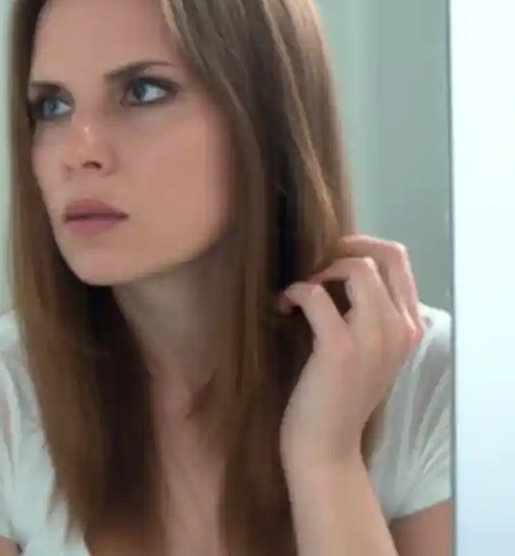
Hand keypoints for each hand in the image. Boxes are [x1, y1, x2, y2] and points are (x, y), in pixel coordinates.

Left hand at [278, 235, 422, 471]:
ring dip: (317, 271)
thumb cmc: (339, 396)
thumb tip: (336, 267)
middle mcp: (401, 328)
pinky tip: (281, 307)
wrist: (327, 447)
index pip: (399, 260)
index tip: (328, 256)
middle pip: (382, 256)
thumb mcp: (367, 350)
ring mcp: (374, 337)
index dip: (361, 244)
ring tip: (296, 292)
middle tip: (310, 266)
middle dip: (340, 249)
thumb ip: (364, 312)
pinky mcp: (340, 348)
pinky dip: (293, 292)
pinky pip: (314, 295)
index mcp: (410, 326)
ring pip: (354, 268)